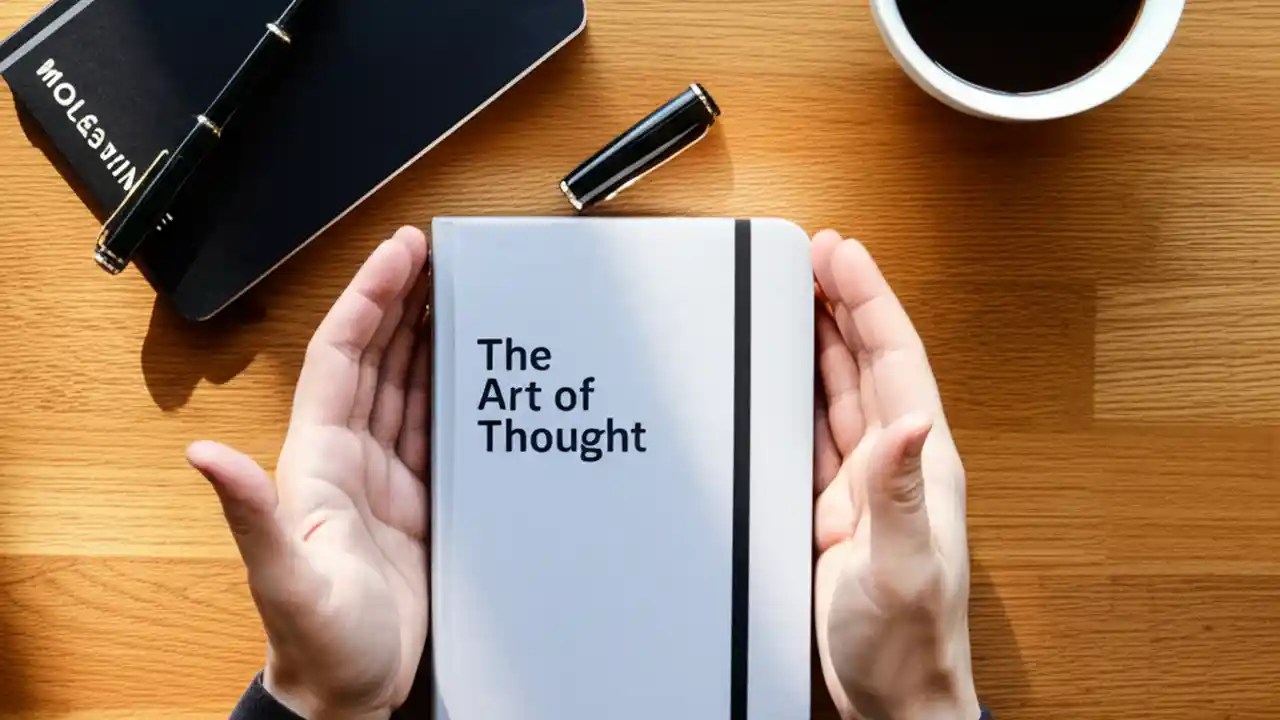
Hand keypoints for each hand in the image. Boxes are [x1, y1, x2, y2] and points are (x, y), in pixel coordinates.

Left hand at [187, 227, 432, 718]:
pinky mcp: (420, 499)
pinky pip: (434, 425)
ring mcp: (387, 476)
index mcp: (319, 460)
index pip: (342, 357)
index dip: (368, 299)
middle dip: (401, 298)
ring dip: (426, 333)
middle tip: (433, 251)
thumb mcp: (285, 579)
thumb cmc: (317, 642)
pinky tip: (469, 365)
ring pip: (406, 383)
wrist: (352, 689)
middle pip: (376, 356)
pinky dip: (450, 387)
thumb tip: (206, 454)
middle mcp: (351, 457)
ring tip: (453, 288)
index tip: (397, 254)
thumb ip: (252, 515)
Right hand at [810, 230, 979, 719]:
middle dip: (844, 302)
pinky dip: (796, 392)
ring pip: (838, 390)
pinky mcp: (829, 507)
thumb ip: (905, 493)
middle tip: (815, 253)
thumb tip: (915, 419)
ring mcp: (859, 484)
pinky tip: (781, 373)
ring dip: (821, 338)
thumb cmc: (908, 642)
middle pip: (867, 361)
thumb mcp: (904, 566)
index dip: (870, 301)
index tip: (844, 254)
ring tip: (799, 291)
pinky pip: (811, 431)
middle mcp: (893, 464)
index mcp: (921, 464)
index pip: (896, 360)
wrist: (887, 695)